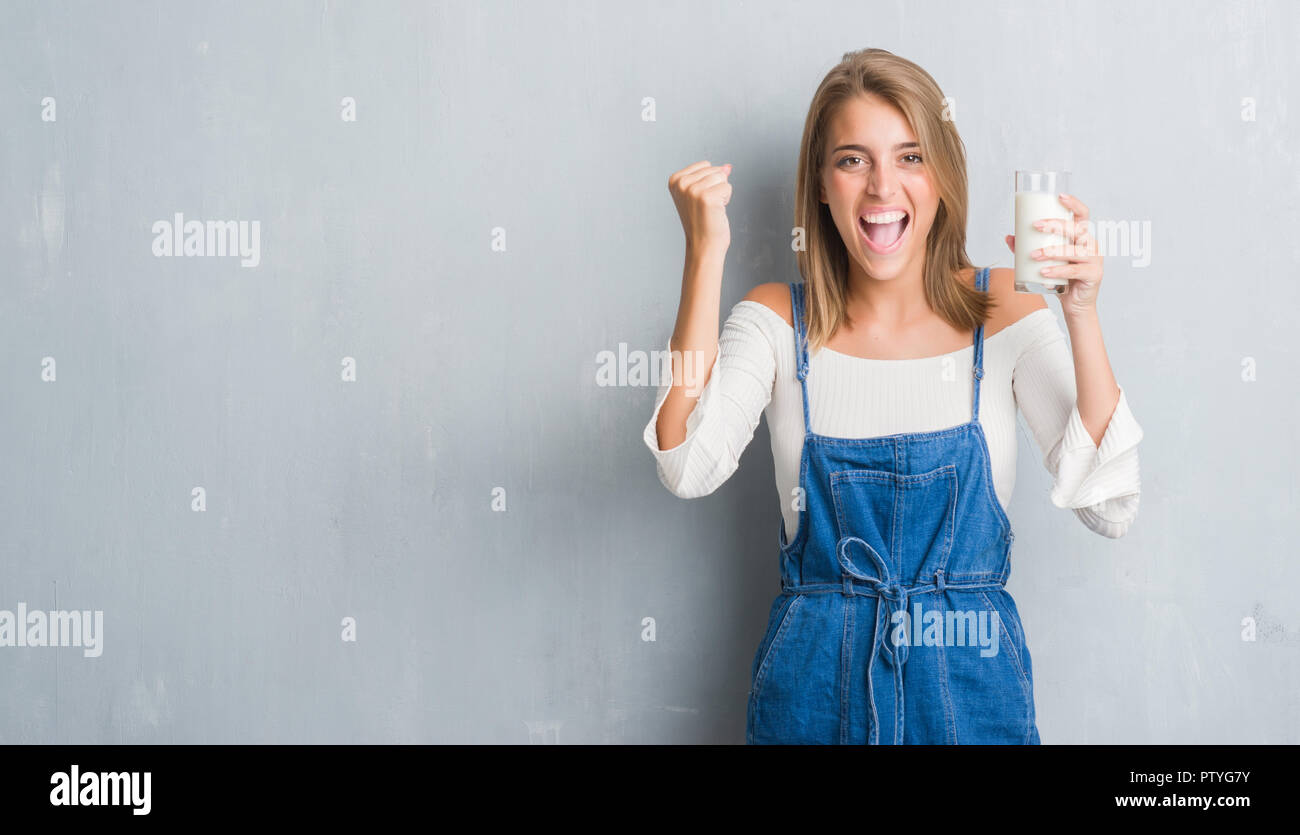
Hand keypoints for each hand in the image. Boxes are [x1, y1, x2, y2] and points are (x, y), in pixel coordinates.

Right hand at [668, 160, 732, 257]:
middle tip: (706, 206)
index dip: (708, 182)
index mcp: (675, 180)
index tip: (699, 200)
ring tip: (711, 208)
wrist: (703, 245)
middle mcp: (682, 184)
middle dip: (716, 187)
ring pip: (722, 177)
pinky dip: (726, 200)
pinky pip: (728, 187)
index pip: (705, 165)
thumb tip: (728, 166)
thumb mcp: (701, 193)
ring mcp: (693, 190)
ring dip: (721, 193)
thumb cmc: (702, 221)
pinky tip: (716, 211)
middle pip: (714, 169)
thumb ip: (712, 176)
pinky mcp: (707, 197)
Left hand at [1004, 193, 1102, 317]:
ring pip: (1074, 251)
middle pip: (1076, 229)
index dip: (1073, 203)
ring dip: (1052, 251)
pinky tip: (1043, 272)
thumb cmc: (1061, 278)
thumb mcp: (1045, 260)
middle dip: (1055, 225)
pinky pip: (1074, 270)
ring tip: (1033, 255)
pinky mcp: (1094, 275)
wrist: (1075, 304)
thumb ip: (1028, 248)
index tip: (1058, 196)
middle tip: (1035, 226)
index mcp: (1081, 237)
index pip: (1082, 214)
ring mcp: (1095, 260)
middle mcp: (1091, 245)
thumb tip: (1009, 237)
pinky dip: (1057, 270)